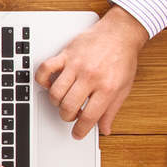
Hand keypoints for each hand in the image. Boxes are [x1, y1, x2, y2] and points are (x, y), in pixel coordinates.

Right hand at [35, 7, 148, 136]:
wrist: (121, 32)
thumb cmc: (123, 58)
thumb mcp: (124, 87)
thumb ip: (112, 110)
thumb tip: (105, 128)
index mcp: (107, 87)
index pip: (89, 117)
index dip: (80, 130)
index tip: (77, 134)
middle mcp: (90, 77)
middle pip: (68, 107)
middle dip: (67, 116)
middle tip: (71, 114)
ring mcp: (76, 65)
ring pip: (55, 92)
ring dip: (57, 102)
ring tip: (63, 100)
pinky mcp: (66, 55)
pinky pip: (45, 69)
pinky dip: (43, 80)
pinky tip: (51, 84)